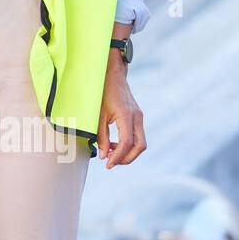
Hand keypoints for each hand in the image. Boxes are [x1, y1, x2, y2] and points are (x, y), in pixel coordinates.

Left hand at [96, 54, 145, 168]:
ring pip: (141, 142)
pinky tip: (114, 144)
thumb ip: (101, 136)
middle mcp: (137, 117)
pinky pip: (137, 135)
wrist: (112, 75)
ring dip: (128, 152)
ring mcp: (139, 117)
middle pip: (140, 146)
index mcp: (126, 116)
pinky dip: (128, 144)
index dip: (118, 157)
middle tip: (111, 163)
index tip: (107, 164)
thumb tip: (103, 155)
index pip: (127, 143)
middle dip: (127, 158)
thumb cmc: (102, 92)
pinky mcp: (137, 117)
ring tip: (110, 153)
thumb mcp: (98, 114)